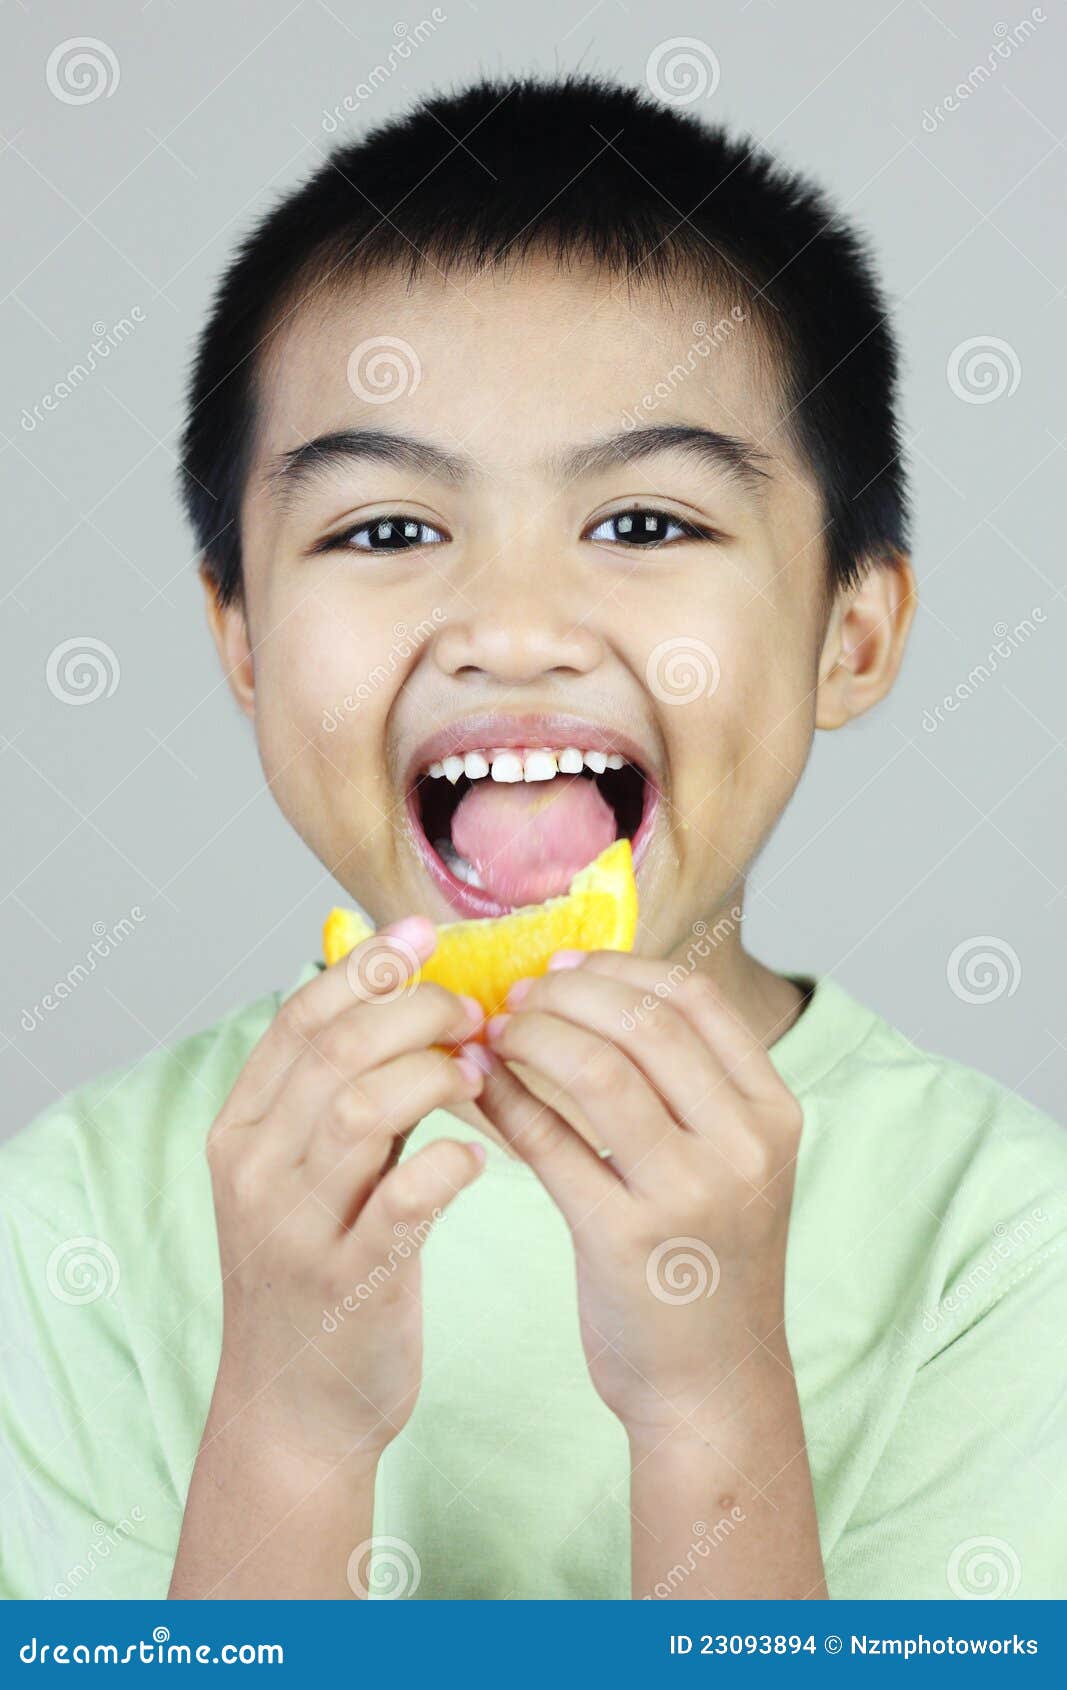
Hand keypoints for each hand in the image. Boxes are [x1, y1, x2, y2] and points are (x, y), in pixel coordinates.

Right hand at [204, 917, 485, 1468]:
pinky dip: (447, 1165)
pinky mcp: (350, 1284)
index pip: (300, 1017)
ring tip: (482, 1076)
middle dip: (416, 1012)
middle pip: (336, 1051)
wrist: (292, 1408)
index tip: (425, 935)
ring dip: (434, 1076)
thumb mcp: (304, 1173)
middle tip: (474, 1013)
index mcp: (243, 1130)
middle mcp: (258, 1171)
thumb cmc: (317, 1269)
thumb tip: (401, 994)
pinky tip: (477, 1158)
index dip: (366, 966)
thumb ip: (339, 1094)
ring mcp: (299, 1229)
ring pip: (361, 1109)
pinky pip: (401, 1204)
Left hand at [472, 951, 803, 1442]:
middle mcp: (741, 1147)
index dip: (621, 967)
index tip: (567, 964)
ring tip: (495, 1034)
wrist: (712, 1383)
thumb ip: (689, 1084)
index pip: (695, 998)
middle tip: (518, 994)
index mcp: (773, 1113)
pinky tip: (480, 1086)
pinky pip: (549, 1142)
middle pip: (642, 1023)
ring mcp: (686, 1194)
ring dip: (532, 1036)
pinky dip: (505, 1100)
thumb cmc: (707, 1258)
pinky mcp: (622, 1238)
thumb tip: (594, 987)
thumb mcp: (734, 1161)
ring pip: (595, 1070)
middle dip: (567, 994)